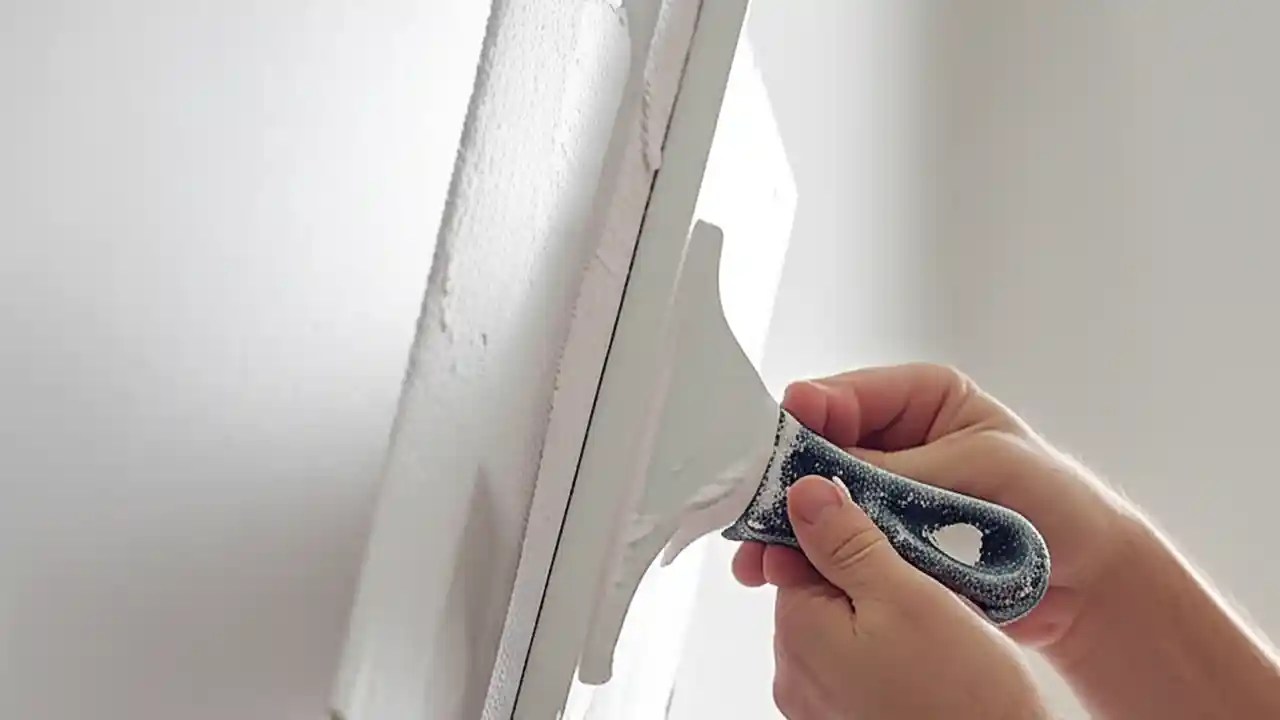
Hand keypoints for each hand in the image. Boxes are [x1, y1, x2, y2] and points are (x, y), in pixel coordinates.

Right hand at [733, 364, 1137, 648]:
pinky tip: (784, 572)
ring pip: (819, 502)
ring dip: (789, 527)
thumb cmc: (1055, 504)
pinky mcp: (884, 542)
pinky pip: (835, 541)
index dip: (807, 418)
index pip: (845, 397)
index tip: (778, 444)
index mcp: (920, 399)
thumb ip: (901, 470)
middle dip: (787, 482)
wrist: (1089, 582)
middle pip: (820, 452)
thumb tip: (827, 472)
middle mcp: (894, 441)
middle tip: (756, 509)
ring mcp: (886, 494)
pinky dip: (809, 557)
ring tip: (763, 556)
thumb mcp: (979, 469)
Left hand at [768, 474, 1047, 718]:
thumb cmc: (963, 700)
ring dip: (880, 609)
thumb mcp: (908, 597)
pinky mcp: (850, 719)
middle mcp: (795, 674)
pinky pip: (857, 662)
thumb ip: (848, 542)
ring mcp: (820, 704)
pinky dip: (887, 647)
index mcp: (797, 633)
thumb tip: (803, 494)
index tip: (883, 518)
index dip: (839, 525)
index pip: (794, 550)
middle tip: (925, 571)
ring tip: (936, 617)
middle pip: (818, 587)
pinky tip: (930, 652)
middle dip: (865, 568)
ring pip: (842, 624)